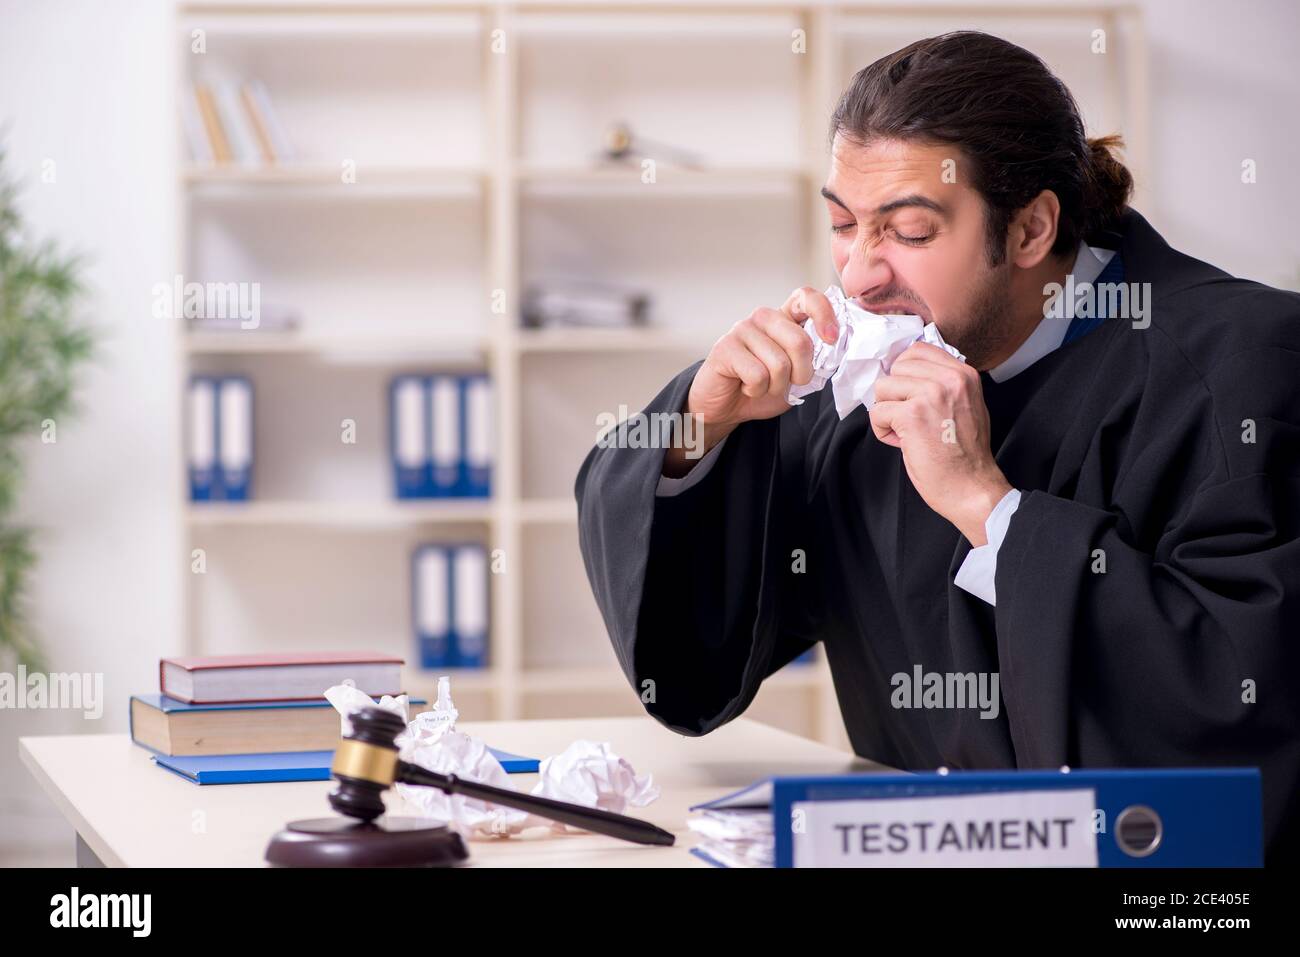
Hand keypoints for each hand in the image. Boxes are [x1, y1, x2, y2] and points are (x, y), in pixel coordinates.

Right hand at [663, 287, 838, 476]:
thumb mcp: (796, 376)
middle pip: (799, 341)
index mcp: (783, 319)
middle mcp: (763, 318)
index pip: (806, 297)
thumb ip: (813, 360)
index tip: (831, 339)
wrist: (725, 408)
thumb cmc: (761, 388)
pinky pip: (757, 375)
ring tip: (761, 385)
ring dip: (775, 386)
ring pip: (779, 364)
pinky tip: (745, 386)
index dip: (824, 314)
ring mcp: (742, 329)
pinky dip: (756, 390)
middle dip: (801, 373)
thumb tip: (833, 349)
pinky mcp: (725, 348)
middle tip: (788, 383)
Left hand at [869, 341, 1012, 544]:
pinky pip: (877, 411)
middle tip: (909, 418)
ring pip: (883, 387)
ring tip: (906, 431)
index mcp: (963, 374)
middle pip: (896, 367)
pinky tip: (902, 442)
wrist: (971, 487)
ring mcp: (930, 394)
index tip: (907, 395)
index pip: (917, 350)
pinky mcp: (912, 415)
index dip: (904, 373)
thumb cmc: (964, 454)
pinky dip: (882, 430)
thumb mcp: (965, 405)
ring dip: (887, 412)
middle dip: (895, 394)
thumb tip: (906, 374)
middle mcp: (949, 379)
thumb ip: (942, 384)